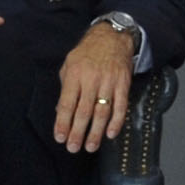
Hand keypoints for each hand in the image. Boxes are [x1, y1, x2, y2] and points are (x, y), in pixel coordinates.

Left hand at [54, 20, 136, 151]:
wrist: (113, 37)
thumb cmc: (87, 53)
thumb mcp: (69, 65)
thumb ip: (65, 88)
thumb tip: (61, 112)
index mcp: (75, 75)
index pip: (66, 104)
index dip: (63, 123)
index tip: (60, 138)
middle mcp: (92, 79)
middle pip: (84, 111)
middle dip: (78, 132)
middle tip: (73, 148)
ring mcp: (109, 82)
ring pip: (102, 111)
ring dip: (96, 131)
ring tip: (91, 146)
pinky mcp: (123, 83)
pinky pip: (121, 105)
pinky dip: (117, 121)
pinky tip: (111, 133)